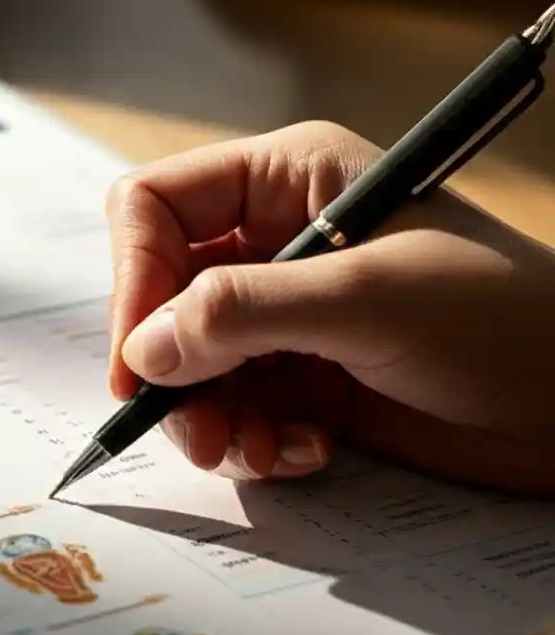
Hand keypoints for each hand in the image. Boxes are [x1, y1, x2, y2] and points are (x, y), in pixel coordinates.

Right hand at [106, 121, 554, 492]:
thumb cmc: (499, 320)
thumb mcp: (367, 300)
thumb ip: (242, 313)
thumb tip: (141, 351)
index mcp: (287, 182)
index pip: (157, 207)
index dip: (134, 278)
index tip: (136, 359)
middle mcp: (274, 243)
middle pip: (162, 297)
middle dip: (171, 369)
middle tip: (194, 429)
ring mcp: (286, 317)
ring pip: (189, 365)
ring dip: (210, 418)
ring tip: (256, 452)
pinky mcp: (304, 381)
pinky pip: (233, 410)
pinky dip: (254, 442)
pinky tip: (308, 453)